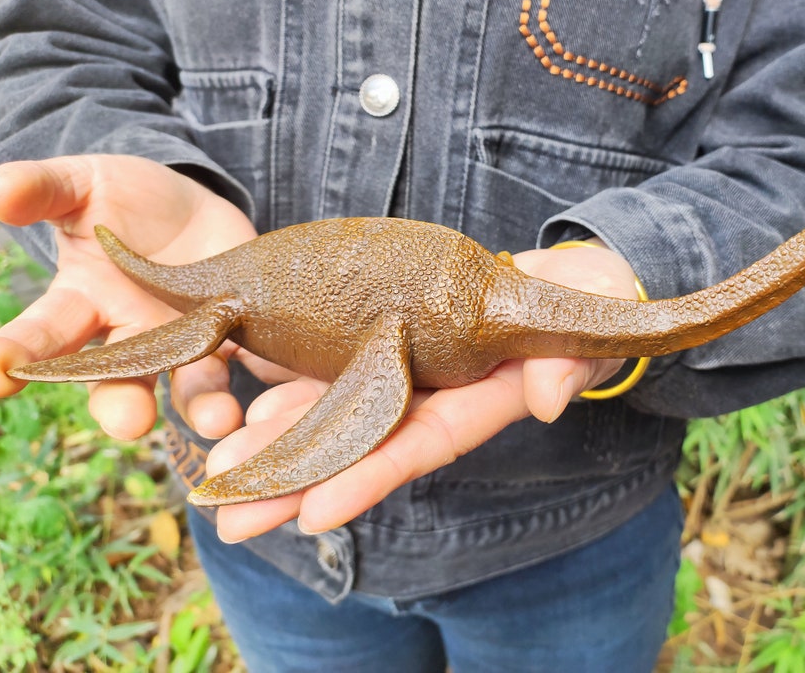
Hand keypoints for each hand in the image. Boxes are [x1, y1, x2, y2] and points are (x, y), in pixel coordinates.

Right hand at [0, 155, 258, 437]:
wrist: (186, 205)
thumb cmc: (119, 199)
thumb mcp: (79, 184)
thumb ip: (41, 188)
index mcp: (82, 306)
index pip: (39, 339)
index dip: (13, 359)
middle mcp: (132, 337)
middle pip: (121, 383)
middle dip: (122, 406)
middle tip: (129, 422)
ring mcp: (190, 342)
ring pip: (192, 386)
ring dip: (205, 406)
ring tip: (219, 419)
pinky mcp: (240, 335)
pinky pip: (254, 363)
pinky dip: (266, 377)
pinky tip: (282, 392)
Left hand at [204, 242, 642, 541]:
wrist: (563, 285)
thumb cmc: (582, 306)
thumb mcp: (588, 327)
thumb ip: (570, 364)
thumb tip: (547, 400)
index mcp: (479, 401)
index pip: (421, 446)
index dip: (370, 478)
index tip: (312, 512)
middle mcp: (434, 397)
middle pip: (360, 447)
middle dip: (297, 484)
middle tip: (230, 519)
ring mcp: (408, 372)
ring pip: (335, 414)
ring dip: (276, 444)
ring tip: (216, 469)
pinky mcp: (389, 342)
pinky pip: (333, 370)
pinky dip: (288, 390)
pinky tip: (239, 407)